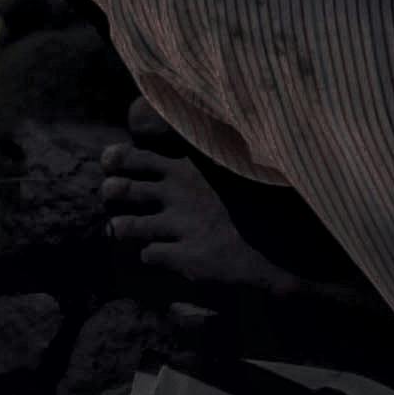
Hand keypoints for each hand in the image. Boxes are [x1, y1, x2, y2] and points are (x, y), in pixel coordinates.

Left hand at [100, 108, 274, 296]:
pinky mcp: (184, 256)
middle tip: (111, 194)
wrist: (284, 245)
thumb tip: (190, 138)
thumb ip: (207, 153)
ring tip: (125, 227)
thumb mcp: (232, 167)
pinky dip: (152, 254)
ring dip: (123, 227)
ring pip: (126, 226)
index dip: (117, 159)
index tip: (109, 162)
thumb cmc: (260, 202)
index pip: (136, 157)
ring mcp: (179, 226)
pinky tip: (164, 252)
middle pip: (122, 190)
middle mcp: (178, 194)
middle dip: (112, 192)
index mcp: (188, 167)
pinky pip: (148, 254)